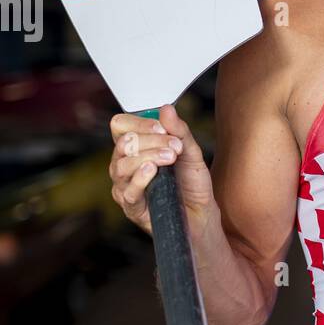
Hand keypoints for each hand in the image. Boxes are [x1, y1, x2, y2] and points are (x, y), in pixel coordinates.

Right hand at [108, 103, 214, 237]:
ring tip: (170, 158)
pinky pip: (127, 191)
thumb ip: (179, 131)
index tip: (162, 128)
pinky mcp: (131, 207)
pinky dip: (139, 178)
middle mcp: (125, 165)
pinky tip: (152, 171)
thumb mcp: (191, 152)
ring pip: (121, 166)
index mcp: (136, 148)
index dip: (139, 123)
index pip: (121, 126)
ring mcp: (125, 186)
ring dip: (147, 156)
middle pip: (122, 144)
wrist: (201, 215)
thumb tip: (166, 109)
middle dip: (150, 140)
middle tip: (174, 146)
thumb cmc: (192, 184)